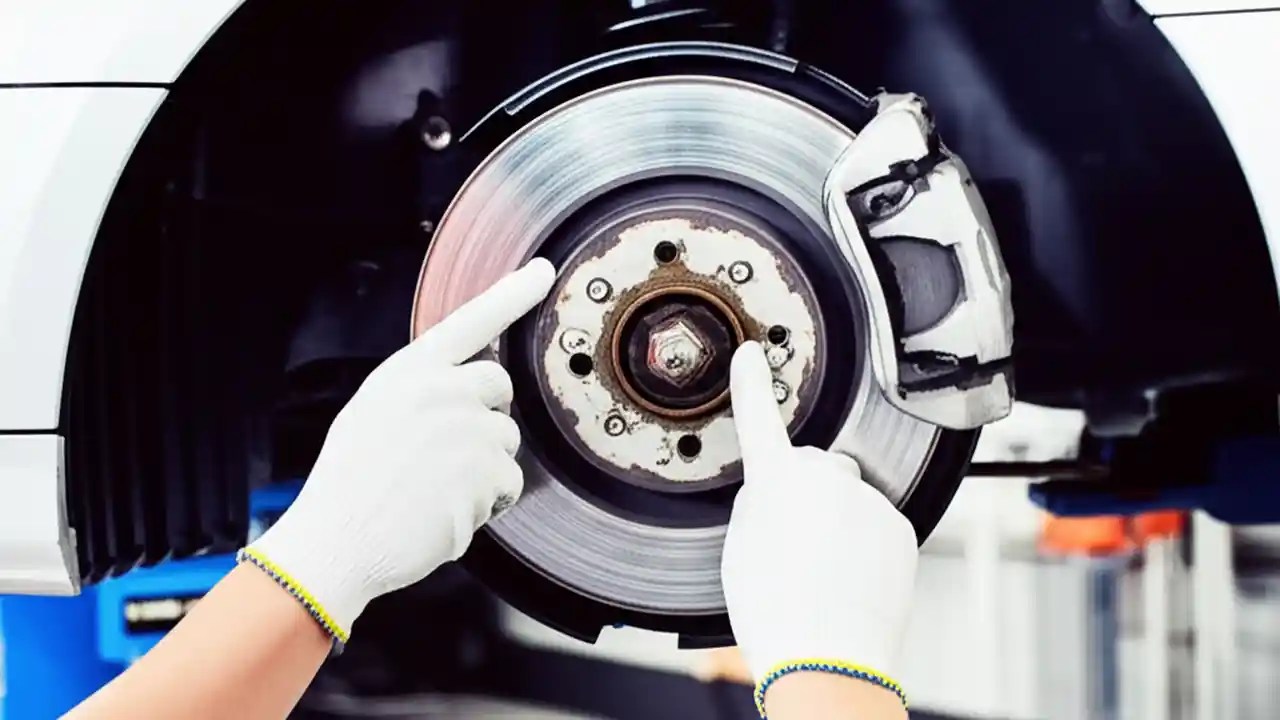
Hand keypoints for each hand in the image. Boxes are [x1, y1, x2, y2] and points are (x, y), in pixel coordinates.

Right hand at [242, 259, 554, 642]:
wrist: (337, 541)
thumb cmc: (351, 482)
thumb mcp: (376, 410)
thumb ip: (422, 389)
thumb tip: (465, 387)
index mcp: (410, 371)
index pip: (470, 321)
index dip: (511, 294)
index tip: (543, 272)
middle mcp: (443, 391)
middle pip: (500, 388)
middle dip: (486, 417)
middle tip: (444, 453)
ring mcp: (468, 432)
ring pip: (506, 442)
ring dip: (484, 468)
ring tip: (434, 489)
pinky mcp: (485, 475)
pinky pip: (509, 485)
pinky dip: (487, 504)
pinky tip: (446, 511)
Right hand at [721, 342, 918, 693]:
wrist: (828, 656)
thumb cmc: (776, 612)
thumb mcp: (740, 549)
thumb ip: (758, 504)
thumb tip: (776, 491)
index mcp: (775, 481)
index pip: (759, 420)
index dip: (751, 384)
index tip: (752, 355)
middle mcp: (825, 480)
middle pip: (810, 468)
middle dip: (802, 492)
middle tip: (790, 543)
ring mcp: (867, 501)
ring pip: (846, 496)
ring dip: (835, 519)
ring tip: (821, 568)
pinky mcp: (898, 525)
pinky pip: (874, 521)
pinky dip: (863, 541)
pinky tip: (848, 575)